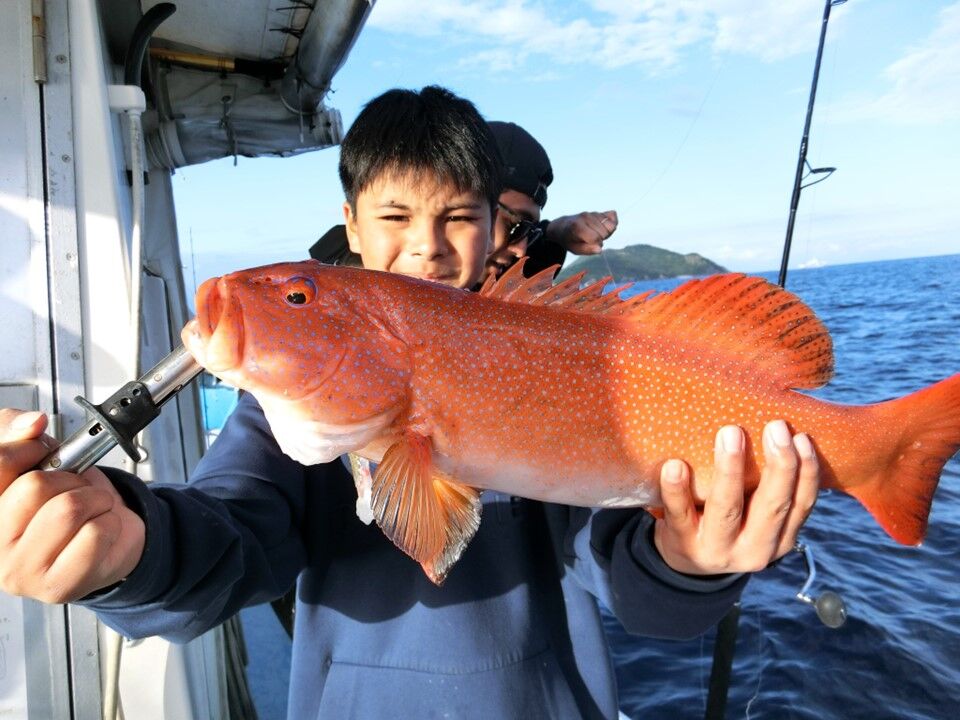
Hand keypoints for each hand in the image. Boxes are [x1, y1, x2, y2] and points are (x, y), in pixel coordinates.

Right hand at [0, 409, 144, 602]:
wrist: (108, 533)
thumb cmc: (68, 496)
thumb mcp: (39, 455)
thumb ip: (20, 431)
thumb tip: (31, 422)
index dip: (25, 449)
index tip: (42, 450)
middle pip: (35, 487)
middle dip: (70, 478)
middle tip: (74, 489)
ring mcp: (21, 573)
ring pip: (69, 509)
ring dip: (95, 499)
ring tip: (92, 509)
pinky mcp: (58, 587)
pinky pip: (96, 534)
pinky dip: (110, 521)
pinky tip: (102, 530)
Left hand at [544, 210, 617, 254]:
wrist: (563, 227)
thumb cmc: (569, 240)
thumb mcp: (574, 249)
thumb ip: (586, 250)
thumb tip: (599, 249)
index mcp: (578, 227)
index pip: (596, 239)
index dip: (595, 245)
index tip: (589, 245)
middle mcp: (586, 217)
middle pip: (605, 232)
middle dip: (601, 239)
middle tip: (591, 239)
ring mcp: (593, 213)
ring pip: (611, 225)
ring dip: (606, 232)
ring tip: (595, 234)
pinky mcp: (599, 211)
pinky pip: (613, 217)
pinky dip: (611, 223)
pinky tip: (601, 228)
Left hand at [653, 420, 818, 574]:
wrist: (683, 560)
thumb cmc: (727, 520)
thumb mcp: (754, 513)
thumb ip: (767, 484)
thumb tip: (780, 425)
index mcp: (779, 540)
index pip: (801, 505)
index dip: (806, 472)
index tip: (802, 437)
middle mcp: (754, 551)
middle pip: (772, 506)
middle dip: (778, 465)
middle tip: (775, 426)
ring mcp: (717, 550)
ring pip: (727, 508)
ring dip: (730, 469)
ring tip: (730, 432)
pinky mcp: (682, 545)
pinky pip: (679, 514)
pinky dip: (677, 490)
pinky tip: (675, 465)